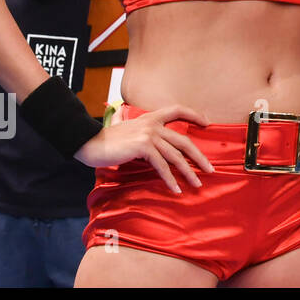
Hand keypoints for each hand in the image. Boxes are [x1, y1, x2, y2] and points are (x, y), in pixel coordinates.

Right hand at [74, 104, 214, 193]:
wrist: (90, 143)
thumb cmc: (107, 139)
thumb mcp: (125, 128)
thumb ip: (134, 126)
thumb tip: (134, 124)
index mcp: (151, 117)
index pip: (177, 110)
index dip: (194, 115)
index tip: (207, 123)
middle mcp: (153, 124)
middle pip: (184, 140)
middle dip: (199, 157)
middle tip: (210, 169)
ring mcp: (149, 135)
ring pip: (176, 156)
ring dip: (188, 172)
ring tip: (196, 184)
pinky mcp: (143, 147)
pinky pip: (162, 166)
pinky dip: (170, 179)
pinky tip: (176, 189)